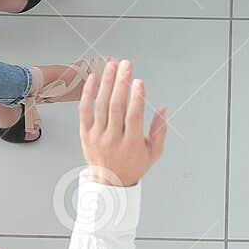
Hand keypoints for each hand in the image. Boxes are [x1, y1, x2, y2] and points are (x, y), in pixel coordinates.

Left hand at [78, 59, 167, 188]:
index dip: (137, 97)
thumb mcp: (153, 152)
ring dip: (107, 83)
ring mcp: (97, 137)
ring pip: (101, 105)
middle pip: (116, 107)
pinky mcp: (85, 134)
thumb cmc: (134, 165)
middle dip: (122, 83)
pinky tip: (94, 79)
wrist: (109, 183)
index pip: (133, 117)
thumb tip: (163, 108)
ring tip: (112, 66)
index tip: (139, 81)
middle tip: (126, 65)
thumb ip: (160, 130)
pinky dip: (88, 93)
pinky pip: (85, 111)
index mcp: (132, 144)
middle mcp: (113, 140)